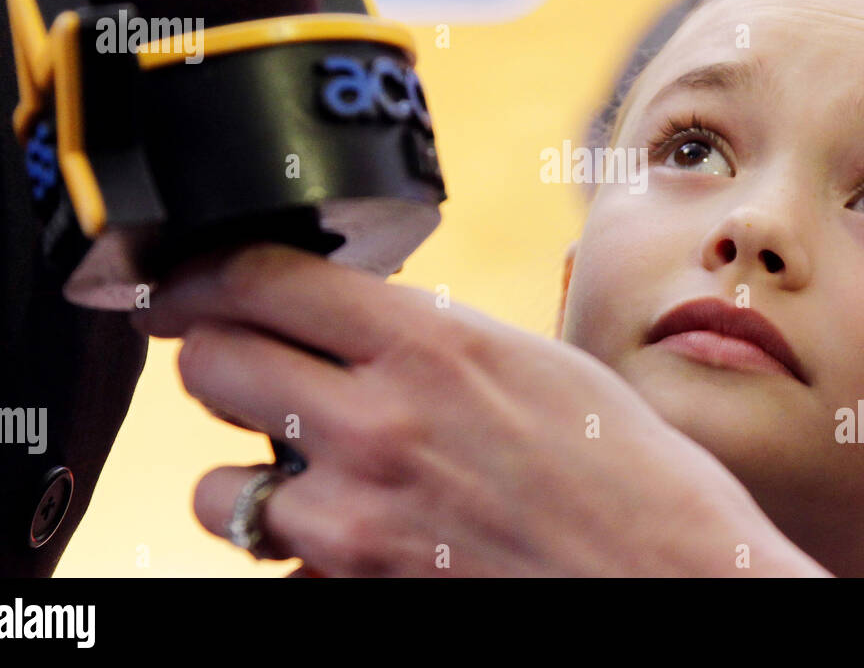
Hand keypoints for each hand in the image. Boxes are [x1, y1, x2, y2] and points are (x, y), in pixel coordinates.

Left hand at [132, 244, 826, 576]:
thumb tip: (363, 324)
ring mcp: (359, 520)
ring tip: (301, 470)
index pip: (261, 278)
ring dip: (245, 474)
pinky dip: (292, 553)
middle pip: (211, 364)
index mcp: (433, 344)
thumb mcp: (538, 365)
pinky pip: (275, 567)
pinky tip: (347, 535)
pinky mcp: (355, 591)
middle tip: (244, 363)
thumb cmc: (635, 475)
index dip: (204, 272)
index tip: (188, 281)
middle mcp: (380, 424)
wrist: (675, 584)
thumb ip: (436, 339)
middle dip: (217, 358)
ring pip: (217, 487)